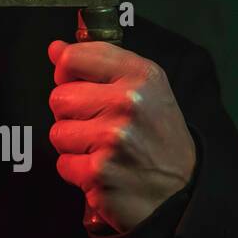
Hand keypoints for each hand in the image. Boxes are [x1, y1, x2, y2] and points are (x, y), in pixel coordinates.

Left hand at [47, 39, 196, 234]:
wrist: (183, 187)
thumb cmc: (158, 134)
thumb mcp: (144, 88)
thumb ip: (99, 63)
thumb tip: (54, 49)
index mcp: (139, 76)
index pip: (74, 58)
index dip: (67, 74)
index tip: (78, 86)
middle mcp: (128, 103)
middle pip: (59, 98)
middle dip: (71, 115)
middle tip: (97, 126)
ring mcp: (112, 139)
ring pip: (58, 133)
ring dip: (74, 146)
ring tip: (101, 149)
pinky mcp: (99, 172)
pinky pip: (64, 164)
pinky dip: (78, 172)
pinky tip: (102, 170)